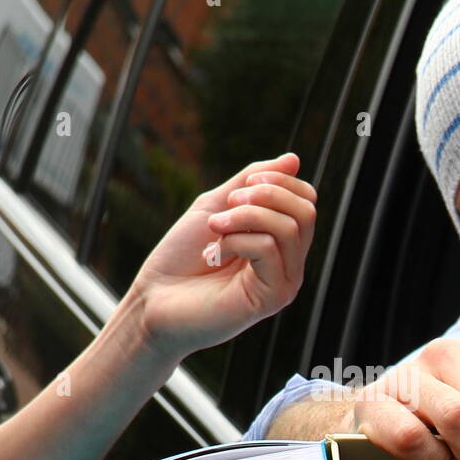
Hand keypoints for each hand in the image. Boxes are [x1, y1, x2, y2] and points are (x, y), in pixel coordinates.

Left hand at [124, 152, 315, 363]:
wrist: (153, 300)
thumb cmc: (180, 258)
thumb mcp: (215, 206)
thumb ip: (250, 183)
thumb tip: (294, 159)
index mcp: (279, 242)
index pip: (305, 201)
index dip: (278, 180)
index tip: (240, 186)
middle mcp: (288, 263)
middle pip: (306, 211)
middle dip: (265, 194)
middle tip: (227, 206)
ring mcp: (284, 282)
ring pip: (290, 227)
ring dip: (246, 216)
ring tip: (216, 227)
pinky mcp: (272, 298)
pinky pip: (269, 249)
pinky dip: (237, 239)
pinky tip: (215, 252)